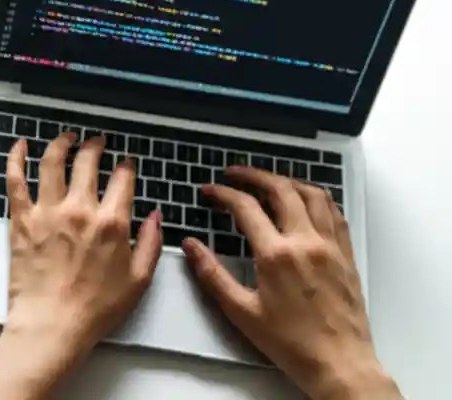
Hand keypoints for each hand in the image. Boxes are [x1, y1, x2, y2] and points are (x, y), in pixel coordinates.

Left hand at [0, 134, 162, 399]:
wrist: (52, 324)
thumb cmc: (95, 309)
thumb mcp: (139, 280)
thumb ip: (151, 243)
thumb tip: (155, 216)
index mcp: (112, 222)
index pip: (122, 179)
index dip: (126, 165)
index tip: (125, 162)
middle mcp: (80, 210)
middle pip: (88, 162)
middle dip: (95, 146)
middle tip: (97, 141)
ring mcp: (48, 212)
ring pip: (52, 162)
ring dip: (61, 143)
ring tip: (67, 137)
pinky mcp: (21, 219)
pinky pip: (15, 179)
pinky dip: (16, 157)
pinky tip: (19, 145)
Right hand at [183, 167, 399, 399]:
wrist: (339, 363)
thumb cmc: (292, 343)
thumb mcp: (241, 312)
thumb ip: (212, 274)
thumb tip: (191, 246)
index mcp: (276, 255)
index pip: (245, 207)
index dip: (223, 194)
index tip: (209, 191)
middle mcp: (306, 242)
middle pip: (280, 189)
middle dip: (254, 175)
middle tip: (235, 174)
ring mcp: (330, 246)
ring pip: (312, 194)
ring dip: (287, 180)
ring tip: (269, 180)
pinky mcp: (346, 255)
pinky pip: (335, 213)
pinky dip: (317, 198)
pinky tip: (306, 201)